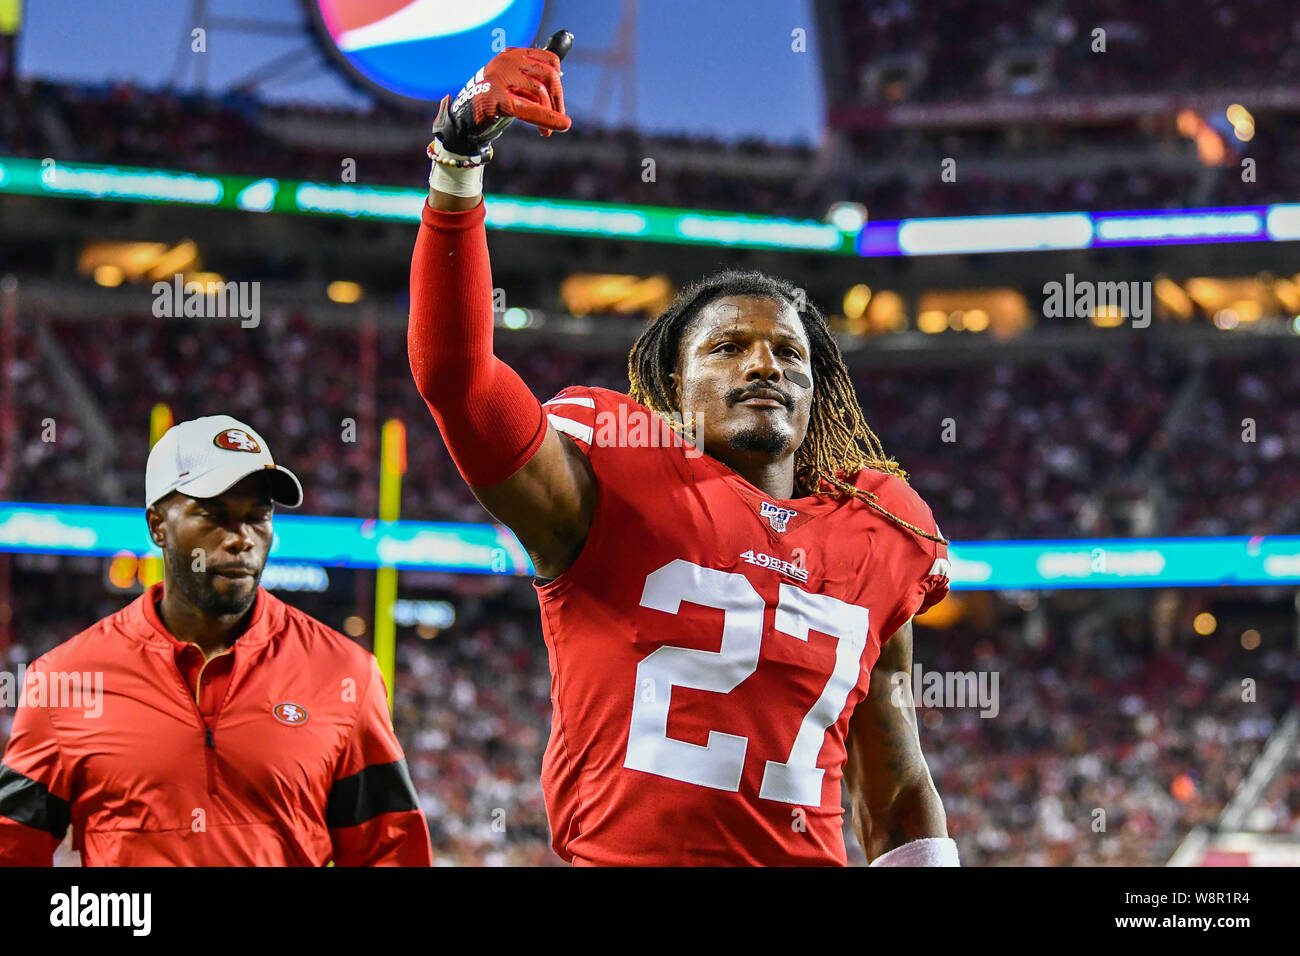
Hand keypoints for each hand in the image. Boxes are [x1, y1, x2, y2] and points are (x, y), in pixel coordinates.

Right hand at [431, 33, 571, 162]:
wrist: (463, 119)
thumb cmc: (492, 102)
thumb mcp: (514, 85)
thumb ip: (533, 80)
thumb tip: (560, 79)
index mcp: (513, 55)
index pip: (549, 60)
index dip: (559, 82)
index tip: (557, 101)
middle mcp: (507, 62)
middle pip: (548, 75)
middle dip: (557, 100)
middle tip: (559, 119)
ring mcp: (499, 78)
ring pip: (540, 92)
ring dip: (550, 114)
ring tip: (547, 131)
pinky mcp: (495, 98)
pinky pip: (528, 108)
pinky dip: (546, 118)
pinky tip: (558, 127)